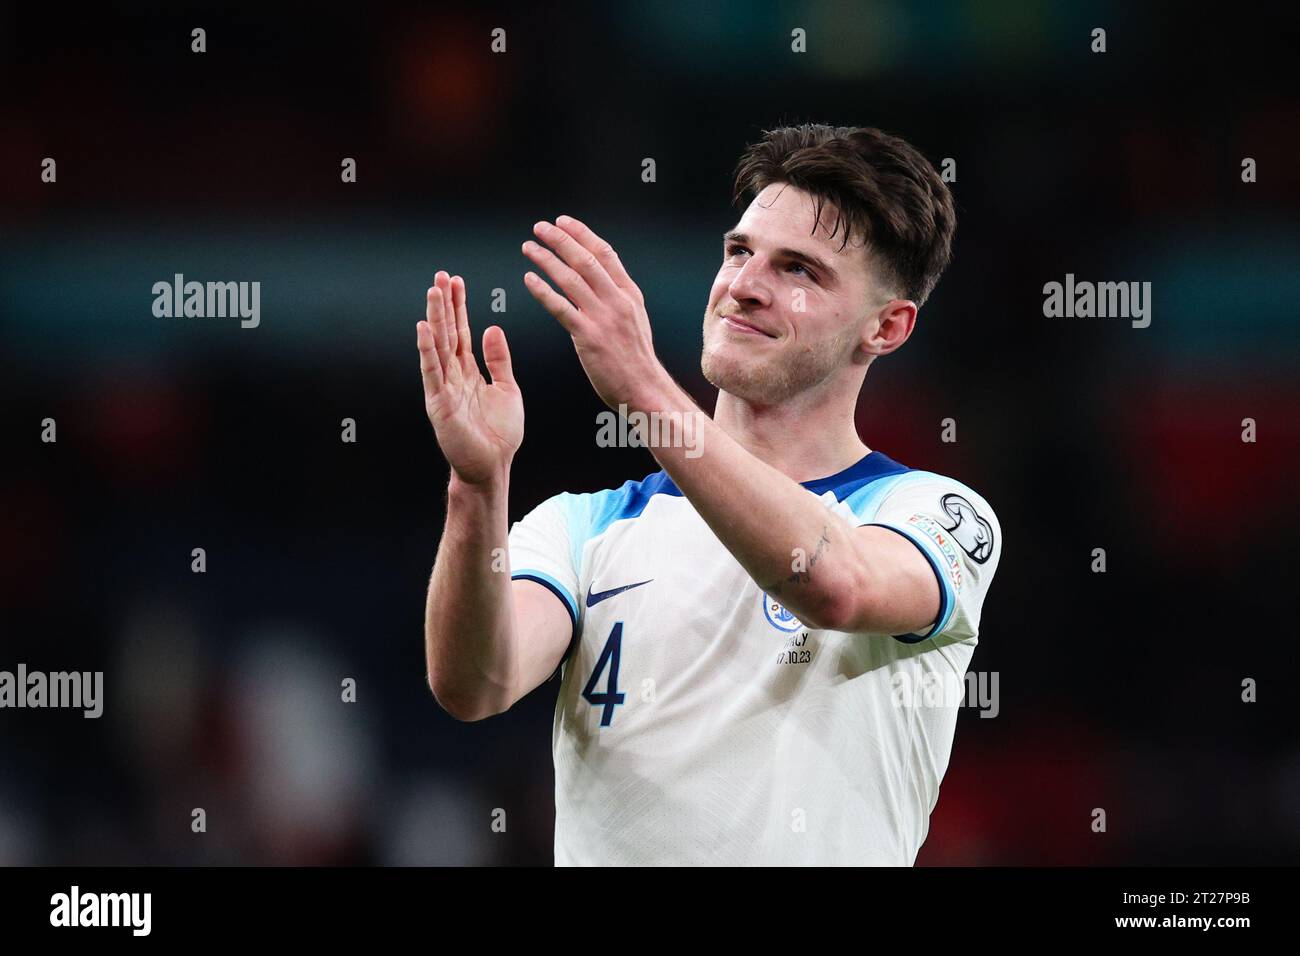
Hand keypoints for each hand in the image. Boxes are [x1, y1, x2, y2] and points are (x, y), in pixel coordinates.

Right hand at [418, 271, 522, 484]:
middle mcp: (452, 376)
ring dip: (434, 318)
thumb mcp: (507, 388)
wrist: (493, 466)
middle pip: (447, 333)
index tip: (457, 282)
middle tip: (441, 276)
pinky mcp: (439, 403)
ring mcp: (443, 388)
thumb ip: (498, 360)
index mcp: (468, 372)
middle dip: (444, 305)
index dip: (459, 307)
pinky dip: (427, 350)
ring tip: (433, 292)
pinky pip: (432, 372)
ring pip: (437, 346)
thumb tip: (493, 328)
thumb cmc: (499, 433)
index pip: (461, 332)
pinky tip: (423, 328)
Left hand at [521, 216, 670, 410]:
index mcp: (630, 294)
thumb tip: (597, 282)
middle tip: (540, 226)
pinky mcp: (589, 337)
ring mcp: (604, 318)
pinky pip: (561, 308)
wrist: (645, 389)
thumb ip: (616, 299)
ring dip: (547, 259)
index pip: (605, 253)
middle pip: (586, 260)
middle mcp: (618, 300)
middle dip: (561, 239)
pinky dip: (543, 291)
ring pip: (571, 279)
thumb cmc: (636, 359)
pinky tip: (529, 279)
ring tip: (528, 247)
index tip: (563, 221)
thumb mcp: (634, 319)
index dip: (582, 234)